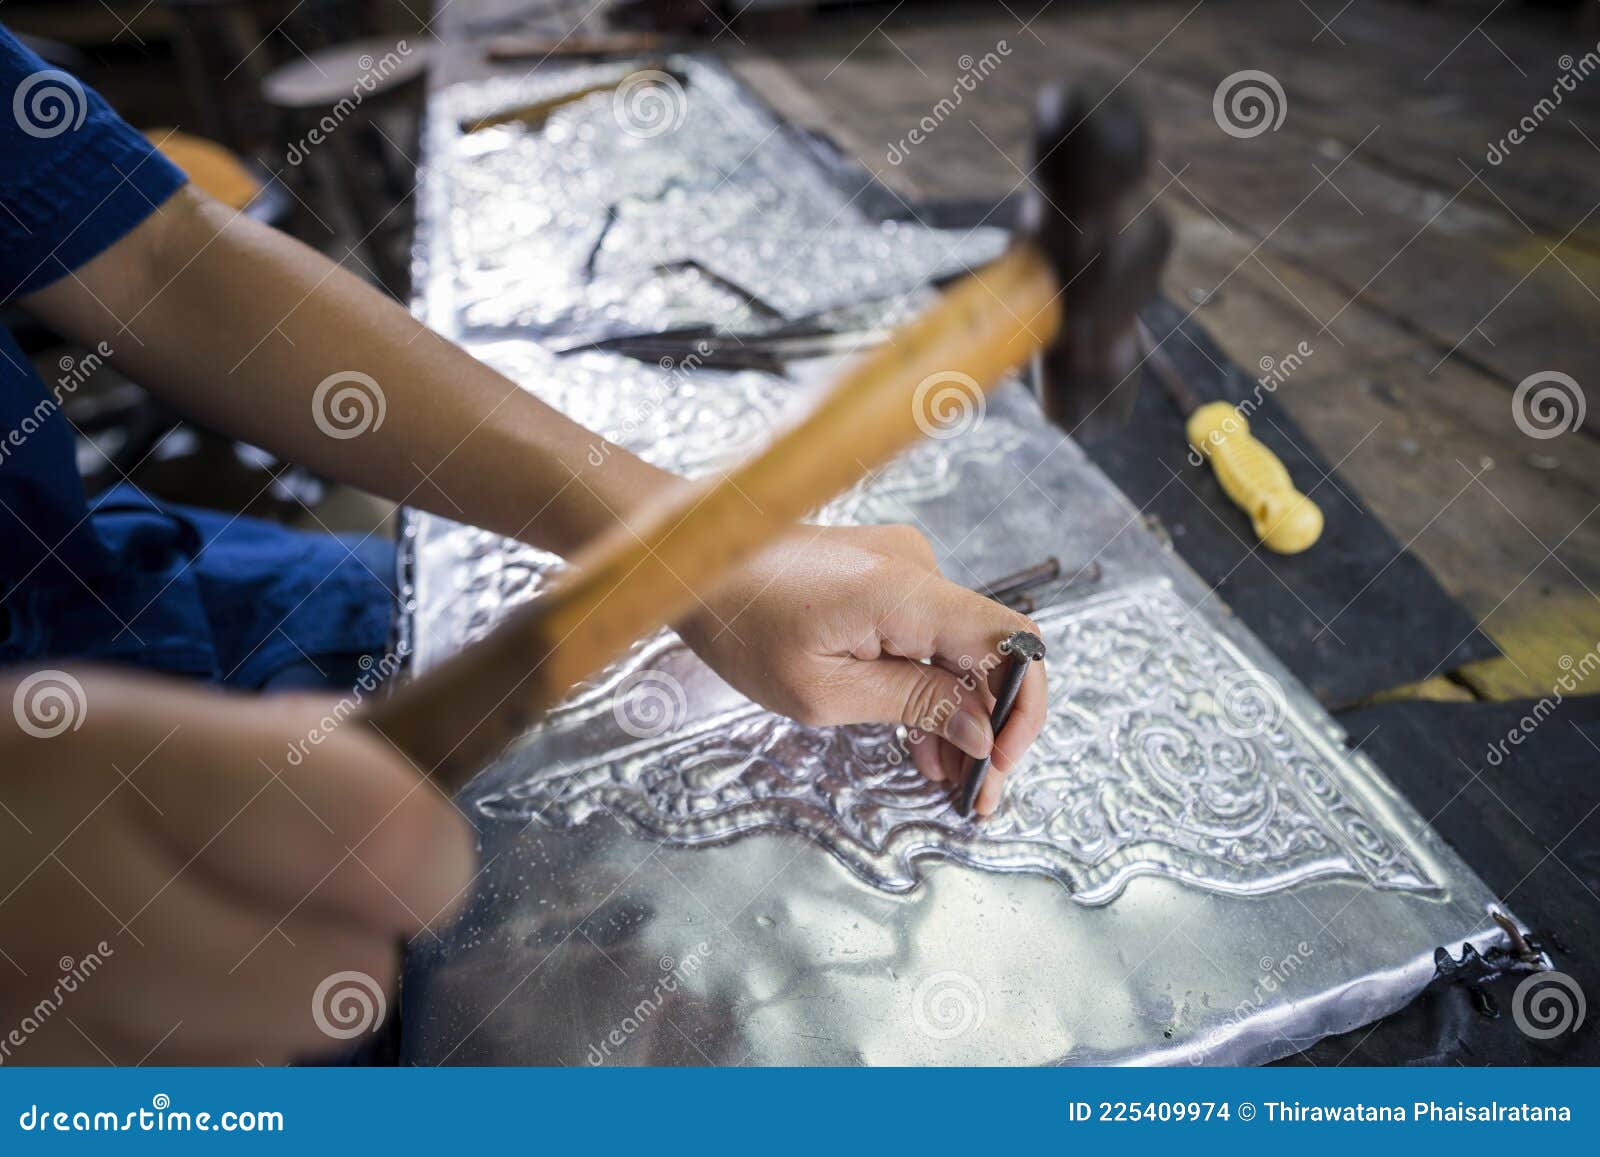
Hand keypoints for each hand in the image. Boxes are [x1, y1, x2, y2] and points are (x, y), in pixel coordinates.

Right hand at [0, 669, 472, 1063]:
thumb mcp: (113, 719)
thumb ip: (272, 753)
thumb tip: (414, 817)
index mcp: (113, 759)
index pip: (381, 839)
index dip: (422, 857)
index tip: (405, 857)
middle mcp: (67, 911)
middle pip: (338, 992)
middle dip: (338, 957)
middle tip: (278, 915)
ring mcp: (29, 1043)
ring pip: (260, 1079)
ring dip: (250, 1033)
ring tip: (167, 964)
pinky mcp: (30, 1107)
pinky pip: (183, 1111)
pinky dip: (179, 1079)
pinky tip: (121, 1025)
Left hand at [679, 525, 1047, 814]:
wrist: (697, 564)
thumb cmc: (742, 625)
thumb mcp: (824, 691)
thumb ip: (914, 704)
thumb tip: (981, 731)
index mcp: (906, 592)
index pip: (1011, 639)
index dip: (1022, 705)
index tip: (1002, 762)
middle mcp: (918, 568)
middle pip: (990, 650)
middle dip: (990, 725)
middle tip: (976, 793)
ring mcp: (904, 567)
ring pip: (960, 648)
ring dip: (960, 711)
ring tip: (945, 776)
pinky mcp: (887, 574)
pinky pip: (930, 632)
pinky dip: (932, 682)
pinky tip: (924, 737)